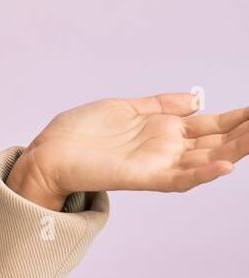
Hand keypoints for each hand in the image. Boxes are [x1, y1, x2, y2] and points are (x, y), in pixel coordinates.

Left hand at [11, 93, 247, 208]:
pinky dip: (202, 173)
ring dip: (235, 150)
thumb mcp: (127, 108)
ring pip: (207, 159)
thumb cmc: (81, 132)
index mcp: (165, 130)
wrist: (49, 151)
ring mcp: (158, 163)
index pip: (212, 124)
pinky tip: (225, 165)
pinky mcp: (142, 176)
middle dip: (244, 132)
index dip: (237, 117)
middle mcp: (167, 149)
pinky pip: (179, 179)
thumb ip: (162, 105)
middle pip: (218, 142)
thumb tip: (197, 98)